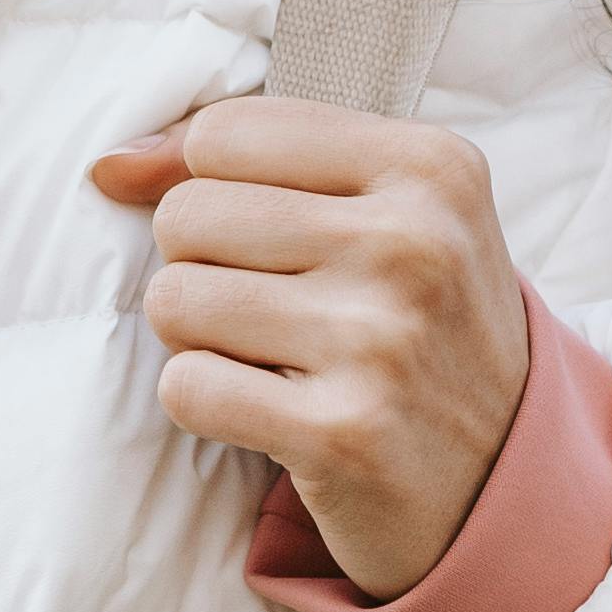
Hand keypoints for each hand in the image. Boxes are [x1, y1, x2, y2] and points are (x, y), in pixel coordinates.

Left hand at [87, 101, 530, 601]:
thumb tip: (108, 166)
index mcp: (429, 164)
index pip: (223, 133)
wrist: (503, 478)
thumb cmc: (418, 323)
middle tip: (275, 308)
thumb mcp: (376, 211)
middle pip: (186, 213)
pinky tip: (270, 410)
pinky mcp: (344, 434)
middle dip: (203, 265)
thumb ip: (243, 166)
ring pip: (172, 299)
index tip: (274, 237)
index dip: (218, 188)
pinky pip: (185, 387)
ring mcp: (382, 340)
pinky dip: (206, 402)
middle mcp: (414, 241)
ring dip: (199, 337)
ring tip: (271, 356)